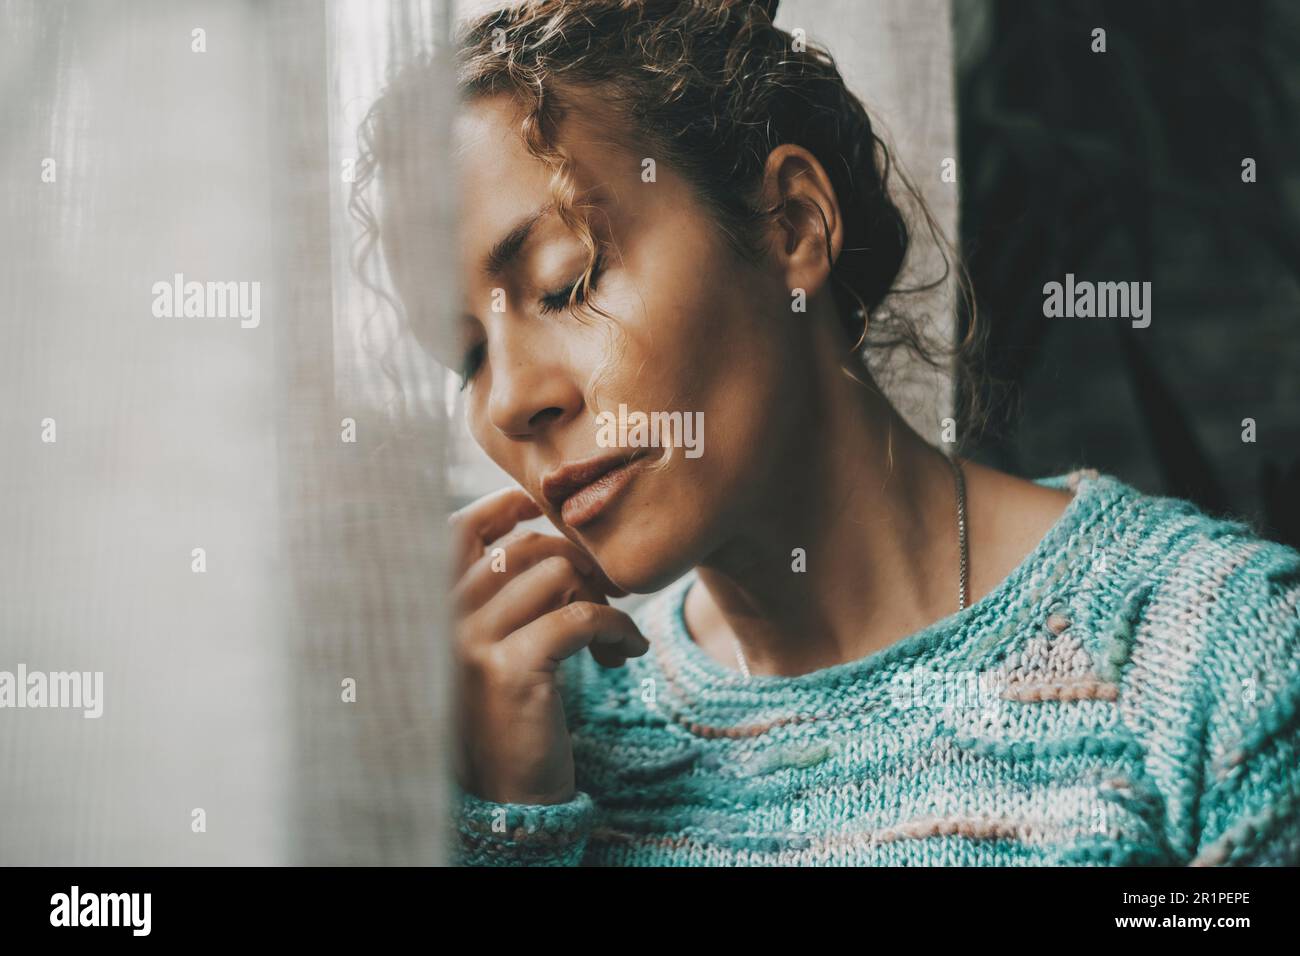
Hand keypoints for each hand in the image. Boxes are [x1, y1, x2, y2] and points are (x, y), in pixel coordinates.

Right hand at [448, 486, 648, 804]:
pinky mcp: (513, 669)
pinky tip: (627, 652)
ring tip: (611, 635)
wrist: (507, 797)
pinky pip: (581, 617)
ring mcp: (471, 641)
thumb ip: (500, 594)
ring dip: (600, 597)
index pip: (460, 528)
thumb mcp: (492, 646)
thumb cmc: (507, 714)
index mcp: (431, 606)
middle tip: (601, 597)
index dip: (507, 507)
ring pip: (556, 574)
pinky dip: (617, 627)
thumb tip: (544, 536)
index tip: (549, 514)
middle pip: (525, 547)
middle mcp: (441, 617)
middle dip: (576, 564)